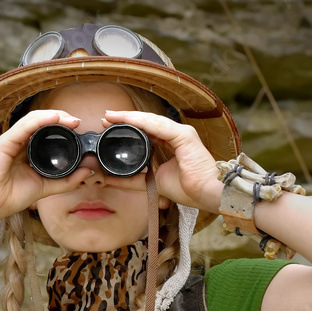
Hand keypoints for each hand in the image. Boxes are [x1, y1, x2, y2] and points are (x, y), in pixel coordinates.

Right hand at [0, 109, 97, 223]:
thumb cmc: (13, 196)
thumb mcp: (47, 187)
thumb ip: (67, 181)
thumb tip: (88, 171)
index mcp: (28, 150)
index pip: (47, 131)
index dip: (64, 127)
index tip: (80, 131)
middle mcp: (20, 142)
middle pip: (42, 122)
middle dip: (62, 118)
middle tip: (78, 122)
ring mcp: (12, 140)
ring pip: (35, 119)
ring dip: (54, 116)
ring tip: (71, 119)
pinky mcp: (5, 142)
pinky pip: (24, 126)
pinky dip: (40, 119)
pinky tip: (54, 118)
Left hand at [101, 110, 221, 211]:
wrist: (206, 195)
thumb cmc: (188, 189)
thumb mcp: (152, 183)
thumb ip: (132, 180)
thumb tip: (109, 179)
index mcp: (171, 143)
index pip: (146, 130)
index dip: (127, 127)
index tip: (108, 126)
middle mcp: (176, 135)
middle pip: (146, 122)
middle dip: (125, 119)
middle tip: (105, 117)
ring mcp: (182, 133)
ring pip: (151, 120)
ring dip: (130, 117)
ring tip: (112, 116)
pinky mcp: (185, 135)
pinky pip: (159, 126)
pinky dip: (142, 122)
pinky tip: (128, 119)